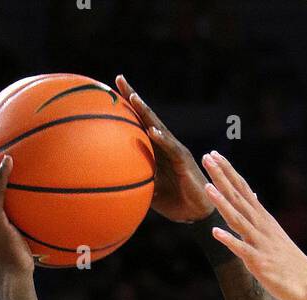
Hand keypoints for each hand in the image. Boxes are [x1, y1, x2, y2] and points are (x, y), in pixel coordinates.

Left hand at [114, 75, 212, 222]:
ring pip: (159, 127)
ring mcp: (175, 150)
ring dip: (146, 112)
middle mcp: (165, 145)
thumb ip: (135, 181)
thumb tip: (113, 182)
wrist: (195, 214)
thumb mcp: (149, 190)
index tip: (111, 90)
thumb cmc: (173, 202)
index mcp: (156, 149)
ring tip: (133, 98)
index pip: (139, 123)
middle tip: (119, 79)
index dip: (127, 108)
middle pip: (147, 116)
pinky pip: (172, 149)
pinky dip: (162, 140)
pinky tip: (152, 131)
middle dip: (133, 97)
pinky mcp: (184, 161)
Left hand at [201, 151, 306, 299]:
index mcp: (263, 219)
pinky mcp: (260, 263)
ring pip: (238, 219)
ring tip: (207, 187)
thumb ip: (259, 215)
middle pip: (238, 197)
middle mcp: (261, 226)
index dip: (228, 172)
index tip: (214, 155)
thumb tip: (251, 194)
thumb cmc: (290, 262)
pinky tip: (215, 232)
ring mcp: (260, 243)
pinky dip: (229, 240)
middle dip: (222, 178)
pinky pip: (242, 250)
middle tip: (208, 157)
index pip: (243, 190)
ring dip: (222, 203)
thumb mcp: (274, 233)